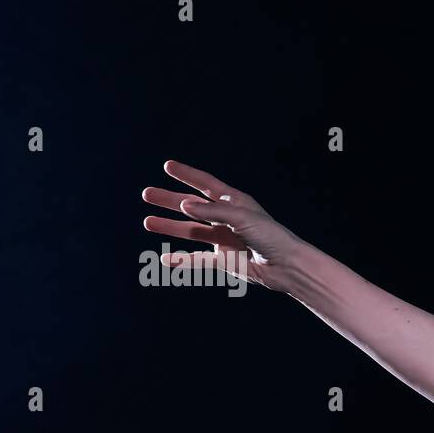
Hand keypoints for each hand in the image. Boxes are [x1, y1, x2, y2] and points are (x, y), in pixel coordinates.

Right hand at [142, 160, 308, 293]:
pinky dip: (183, 260)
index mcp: (235, 203)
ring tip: (147, 222)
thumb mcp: (242, 217)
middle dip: (170, 201)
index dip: (188, 175)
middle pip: (193, 207)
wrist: (287, 266)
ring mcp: (225, 240)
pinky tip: (165, 259)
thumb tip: (184, 205)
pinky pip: (199, 260)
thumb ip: (212, 211)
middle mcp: (228, 219)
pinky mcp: (225, 261)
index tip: (168, 166)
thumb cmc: (271, 236)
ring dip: (170, 227)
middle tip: (146, 194)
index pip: (206, 184)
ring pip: (191, 231)